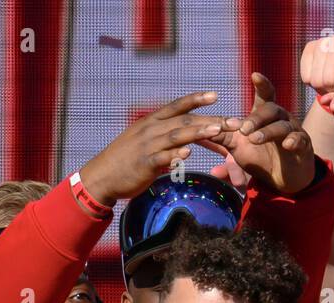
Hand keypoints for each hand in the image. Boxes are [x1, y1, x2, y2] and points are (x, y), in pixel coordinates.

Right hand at [78, 92, 226, 205]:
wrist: (102, 176)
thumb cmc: (126, 160)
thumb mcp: (145, 142)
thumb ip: (165, 140)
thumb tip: (186, 144)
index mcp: (151, 122)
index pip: (176, 106)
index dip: (195, 99)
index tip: (215, 95)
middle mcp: (150, 130)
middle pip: (183, 120)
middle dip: (208, 118)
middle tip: (231, 120)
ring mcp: (147, 146)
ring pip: (175, 136)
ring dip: (197, 132)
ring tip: (217, 130)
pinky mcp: (144, 164)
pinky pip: (161, 158)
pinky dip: (175, 155)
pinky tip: (187, 155)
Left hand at [203, 74, 314, 195]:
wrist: (283, 179)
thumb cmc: (261, 158)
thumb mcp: (238, 147)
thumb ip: (222, 139)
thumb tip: (199, 134)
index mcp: (265, 116)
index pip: (265, 95)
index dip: (262, 84)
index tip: (254, 75)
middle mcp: (281, 118)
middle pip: (271, 110)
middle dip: (256, 118)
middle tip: (243, 129)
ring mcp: (293, 131)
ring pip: (282, 126)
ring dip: (268, 132)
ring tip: (254, 139)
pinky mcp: (302, 147)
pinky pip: (299, 140)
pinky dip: (293, 141)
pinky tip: (288, 145)